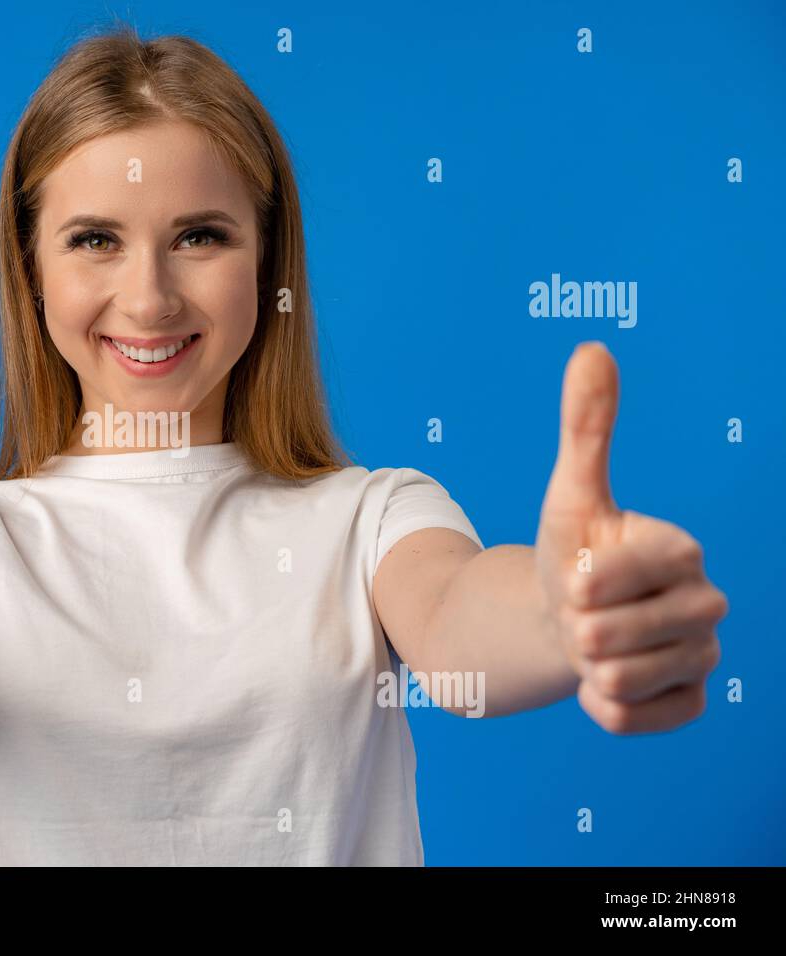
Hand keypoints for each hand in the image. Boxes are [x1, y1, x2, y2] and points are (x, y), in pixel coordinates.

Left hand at [534, 342, 727, 733]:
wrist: (569, 616)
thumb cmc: (574, 551)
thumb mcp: (570, 493)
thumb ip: (585, 427)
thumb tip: (593, 348)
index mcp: (683, 551)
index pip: (604, 579)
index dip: (575, 578)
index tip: (579, 569)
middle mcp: (707, 604)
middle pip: (605, 636)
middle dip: (574, 624)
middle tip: (583, 611)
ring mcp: (702, 658)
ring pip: (614, 678)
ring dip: (584, 663)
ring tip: (595, 639)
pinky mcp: (688, 703)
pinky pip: (627, 719)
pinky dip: (600, 705)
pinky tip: (604, 678)